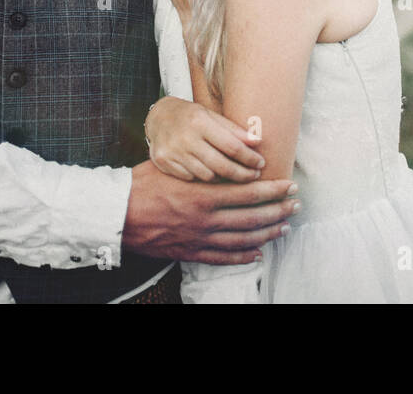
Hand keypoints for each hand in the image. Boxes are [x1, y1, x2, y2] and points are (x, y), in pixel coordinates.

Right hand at [123, 160, 299, 263]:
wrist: (115, 214)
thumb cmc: (141, 184)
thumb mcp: (174, 166)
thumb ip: (202, 165)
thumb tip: (228, 155)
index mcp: (203, 195)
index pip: (249, 193)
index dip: (274, 191)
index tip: (290, 185)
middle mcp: (205, 220)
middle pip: (252, 217)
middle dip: (279, 211)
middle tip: (297, 205)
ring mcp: (199, 239)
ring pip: (243, 240)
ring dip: (267, 233)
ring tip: (284, 227)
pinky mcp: (190, 252)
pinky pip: (223, 257)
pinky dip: (243, 256)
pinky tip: (257, 253)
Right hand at [147, 96, 264, 181]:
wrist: (158, 117)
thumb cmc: (191, 116)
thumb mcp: (212, 116)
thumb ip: (233, 130)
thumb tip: (257, 142)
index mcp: (199, 122)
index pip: (232, 146)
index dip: (249, 158)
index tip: (261, 163)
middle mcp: (185, 138)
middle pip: (221, 166)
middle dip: (242, 174)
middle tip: (254, 176)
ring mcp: (172, 152)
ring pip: (207, 176)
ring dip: (224, 178)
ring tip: (234, 174)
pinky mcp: (164, 163)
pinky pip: (191, 179)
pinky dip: (204, 178)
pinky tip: (211, 174)